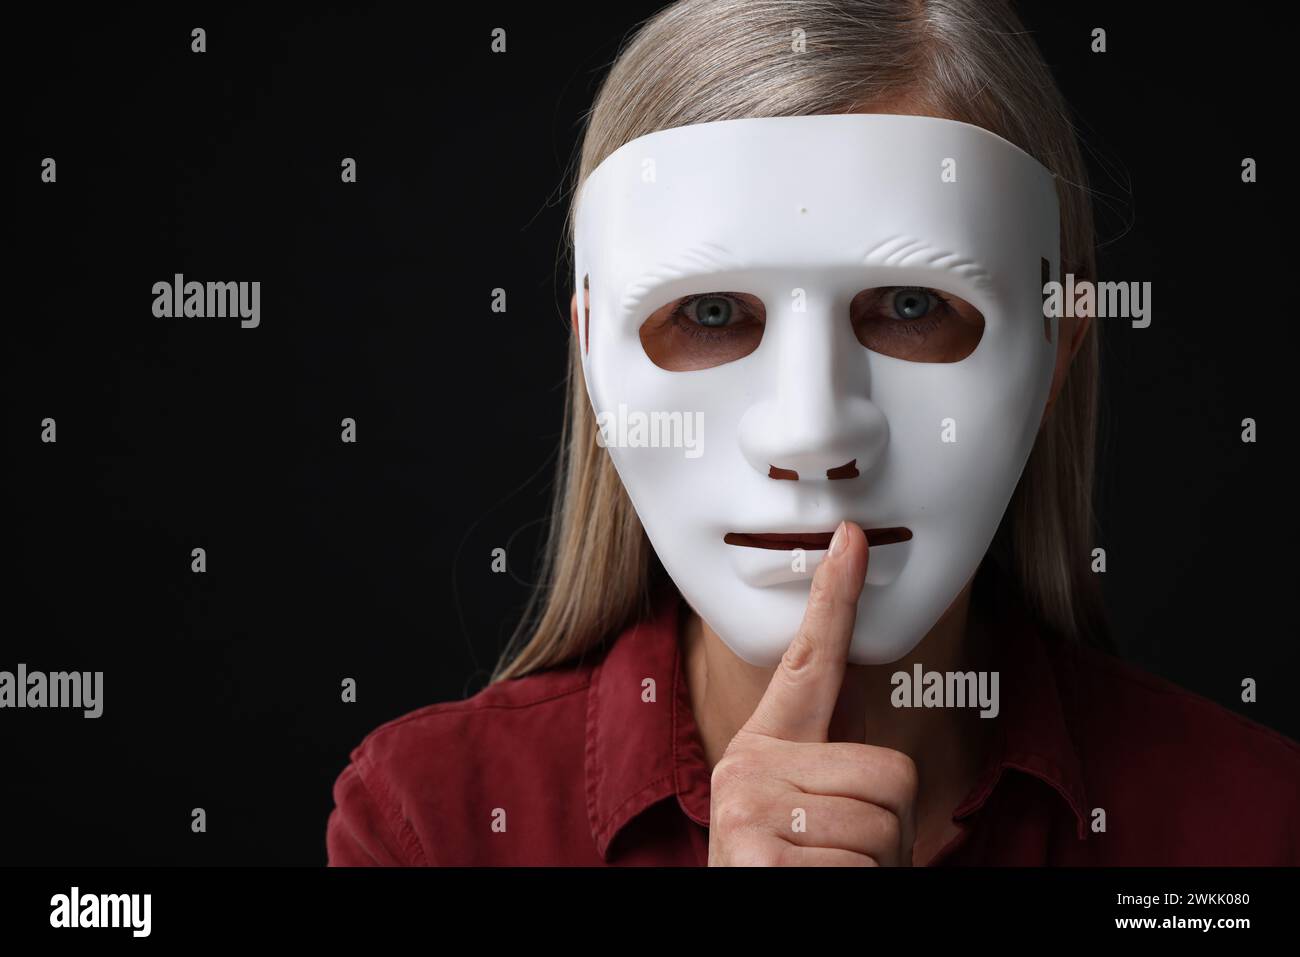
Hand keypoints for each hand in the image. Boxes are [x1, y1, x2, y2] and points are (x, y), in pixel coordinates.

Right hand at [707, 520, 918, 865]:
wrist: (744, 914)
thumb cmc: (784, 873)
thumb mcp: (803, 820)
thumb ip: (834, 782)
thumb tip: (895, 787)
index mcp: (766, 749)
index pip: (807, 660)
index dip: (834, 597)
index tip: (855, 537)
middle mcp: (749, 763)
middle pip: (891, 774)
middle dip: (890, 832)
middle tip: (842, 858)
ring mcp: (749, 803)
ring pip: (885, 823)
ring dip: (874, 867)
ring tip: (824, 877)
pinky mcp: (756, 845)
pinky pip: (860, 863)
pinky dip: (855, 889)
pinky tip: (811, 889)